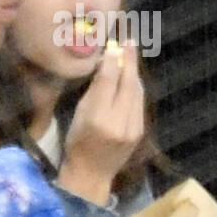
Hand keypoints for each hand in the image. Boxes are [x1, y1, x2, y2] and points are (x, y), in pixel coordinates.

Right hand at [58, 40, 144, 205]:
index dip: (112, 60)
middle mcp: (118, 122)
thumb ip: (94, 90)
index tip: (113, 44)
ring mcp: (132, 128)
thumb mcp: (79, 114)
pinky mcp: (140, 131)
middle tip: (129, 42)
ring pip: (137, 92)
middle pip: (127, 84)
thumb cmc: (77, 142)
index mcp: (97, 117)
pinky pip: (139, 103)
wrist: (92, 174)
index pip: (108, 82)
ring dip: (134, 73)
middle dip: (129, 61)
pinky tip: (132, 78)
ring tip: (131, 55)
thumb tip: (107, 64)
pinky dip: (136, 88)